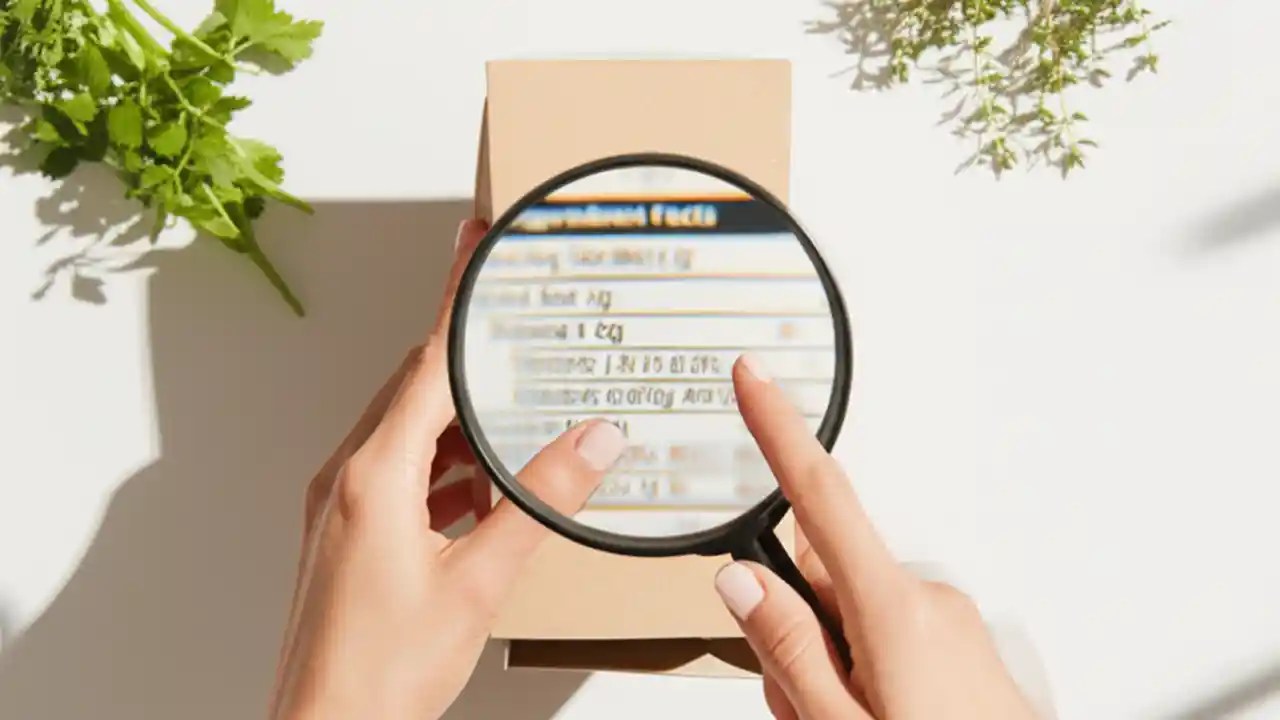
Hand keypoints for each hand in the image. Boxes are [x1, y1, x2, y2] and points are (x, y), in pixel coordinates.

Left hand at [268, 219, 625, 719]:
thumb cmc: (380, 673)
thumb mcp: (479, 583)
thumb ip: (539, 502)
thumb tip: (591, 443)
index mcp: (373, 476)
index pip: (426, 362)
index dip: (455, 299)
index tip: (470, 247)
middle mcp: (348, 479)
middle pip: (414, 387)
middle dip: (465, 352)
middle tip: (507, 317)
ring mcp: (344, 507)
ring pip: (409, 432)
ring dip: (460, 417)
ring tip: (514, 410)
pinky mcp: (350, 533)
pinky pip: (401, 472)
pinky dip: (446, 464)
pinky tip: (485, 484)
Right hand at [714, 353, 1044, 719]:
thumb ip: (785, 648)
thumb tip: (743, 581)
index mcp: (892, 613)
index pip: (820, 498)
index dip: (779, 431)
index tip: (755, 378)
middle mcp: (928, 602)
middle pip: (820, 581)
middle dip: (793, 628)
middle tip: (804, 705)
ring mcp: (951, 625)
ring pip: (849, 618)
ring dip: (827, 663)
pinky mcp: (962, 648)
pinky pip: (889, 636)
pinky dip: (864, 671)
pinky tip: (875, 717)